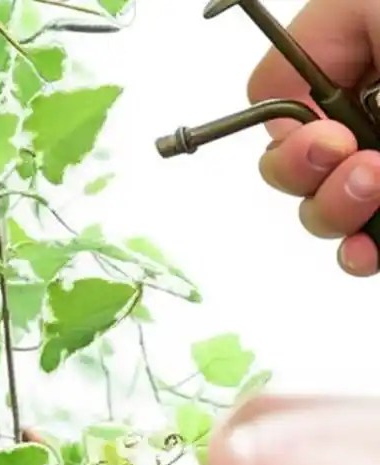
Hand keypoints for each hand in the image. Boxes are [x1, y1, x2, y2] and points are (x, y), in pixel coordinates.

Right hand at [248, 0, 379, 275]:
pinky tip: (368, 247)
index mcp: (355, 77)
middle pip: (293, 175)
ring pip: (323, 219)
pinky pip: (364, 252)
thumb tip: (278, 108)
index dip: (288, 135)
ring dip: (331, 212)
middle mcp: (365, 131)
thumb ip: (306, 45)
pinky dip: (359, 255)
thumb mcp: (357, 5)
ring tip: (375, 184)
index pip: (280, 115)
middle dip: (303, 176)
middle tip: (350, 159)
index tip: (324, 137)